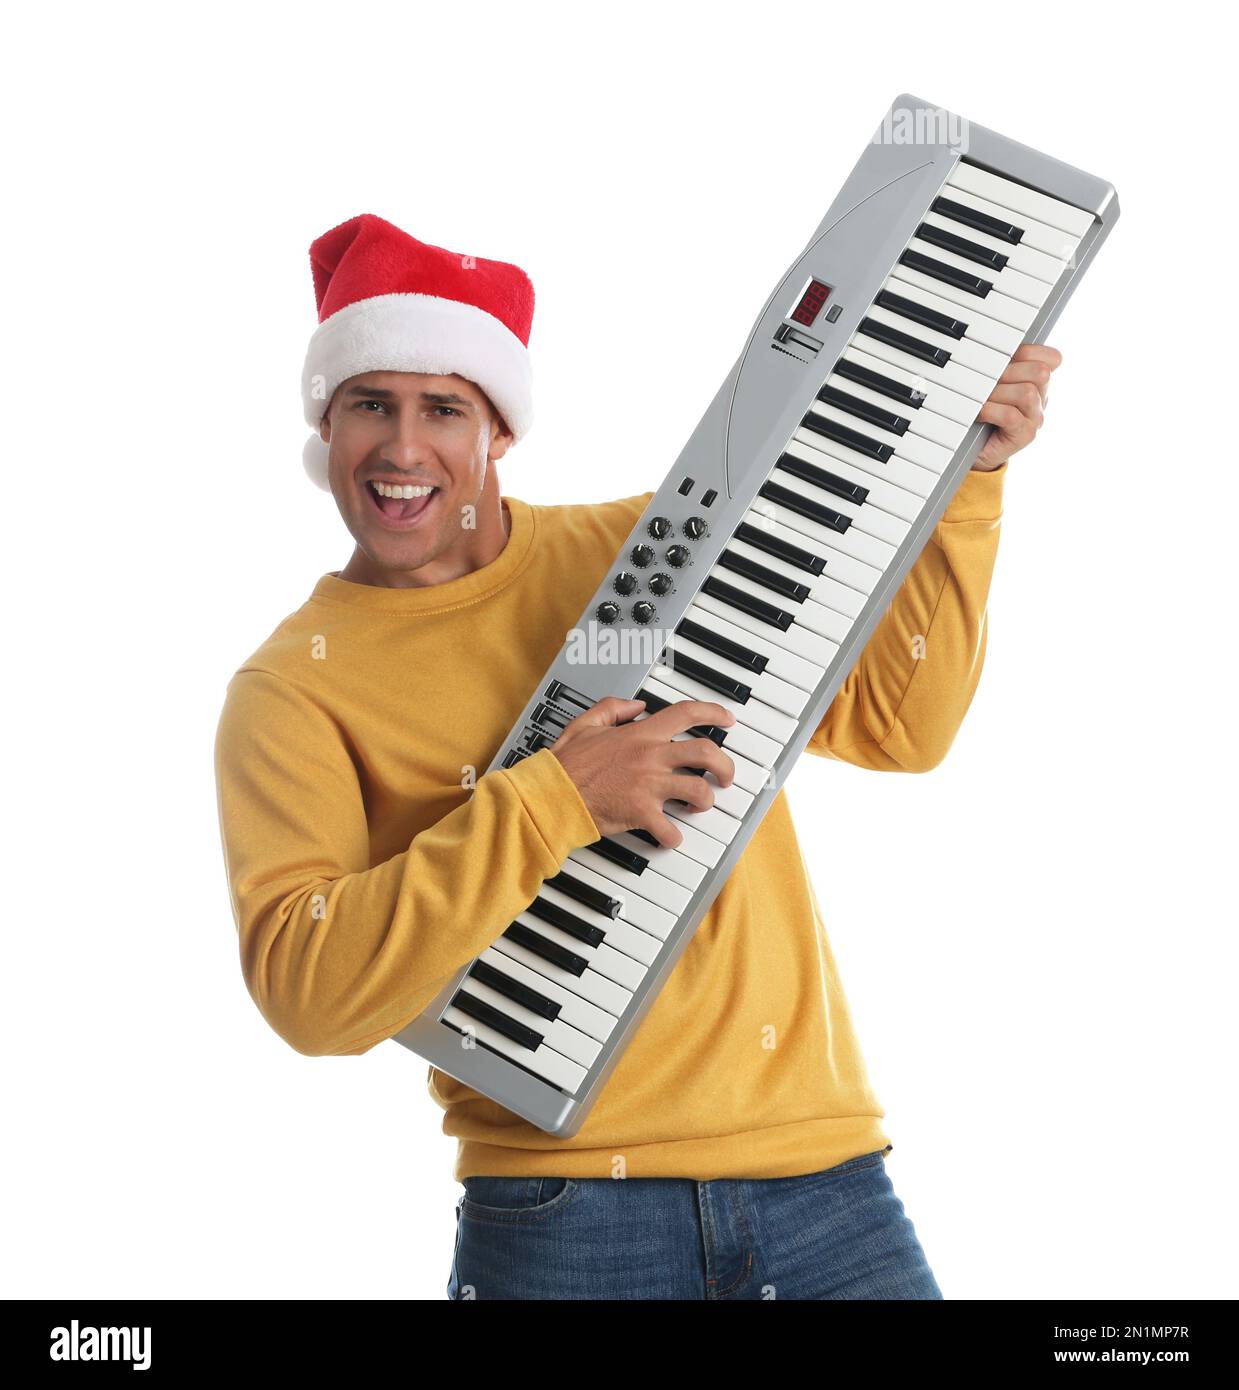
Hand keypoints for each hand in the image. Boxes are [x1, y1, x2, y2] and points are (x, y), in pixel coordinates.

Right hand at [550, 696, 736, 847]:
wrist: (552, 794)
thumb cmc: (566, 765)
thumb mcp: (585, 724)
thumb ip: (612, 708)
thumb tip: (635, 705)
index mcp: (640, 735)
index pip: (686, 713)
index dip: (713, 712)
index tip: (726, 718)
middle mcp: (650, 757)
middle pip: (706, 753)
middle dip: (724, 765)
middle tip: (725, 775)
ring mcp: (649, 786)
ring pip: (698, 790)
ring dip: (706, 801)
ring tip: (699, 805)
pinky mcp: (641, 813)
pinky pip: (671, 830)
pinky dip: (674, 837)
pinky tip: (671, 837)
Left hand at [972, 343, 1062, 469]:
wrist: (978, 450)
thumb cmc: (984, 415)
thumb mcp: (993, 386)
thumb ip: (999, 368)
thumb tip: (989, 352)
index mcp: (1037, 382)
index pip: (1051, 358)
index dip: (1030, 351)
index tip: (1006, 355)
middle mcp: (1041, 399)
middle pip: (1040, 372)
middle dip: (1010, 370)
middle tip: (986, 379)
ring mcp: (1036, 418)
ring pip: (1027, 393)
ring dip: (998, 392)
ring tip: (980, 398)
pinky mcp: (1025, 435)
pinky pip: (1011, 415)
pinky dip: (991, 410)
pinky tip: (980, 412)